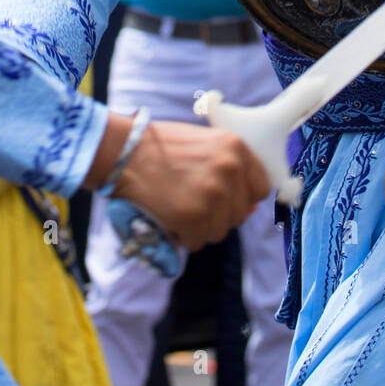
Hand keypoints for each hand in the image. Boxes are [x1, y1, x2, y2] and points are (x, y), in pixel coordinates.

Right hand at [113, 120, 268, 250]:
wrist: (123, 152)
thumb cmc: (159, 146)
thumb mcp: (202, 144)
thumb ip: (229, 168)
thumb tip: (250, 206)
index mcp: (235, 148)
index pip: (261, 188)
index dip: (243, 197)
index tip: (227, 198)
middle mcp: (230, 170)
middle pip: (240, 213)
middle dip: (220, 214)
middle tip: (194, 203)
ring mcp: (213, 195)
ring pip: (220, 231)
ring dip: (201, 228)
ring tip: (180, 210)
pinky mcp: (193, 217)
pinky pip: (197, 241)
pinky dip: (184, 237)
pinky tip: (170, 220)